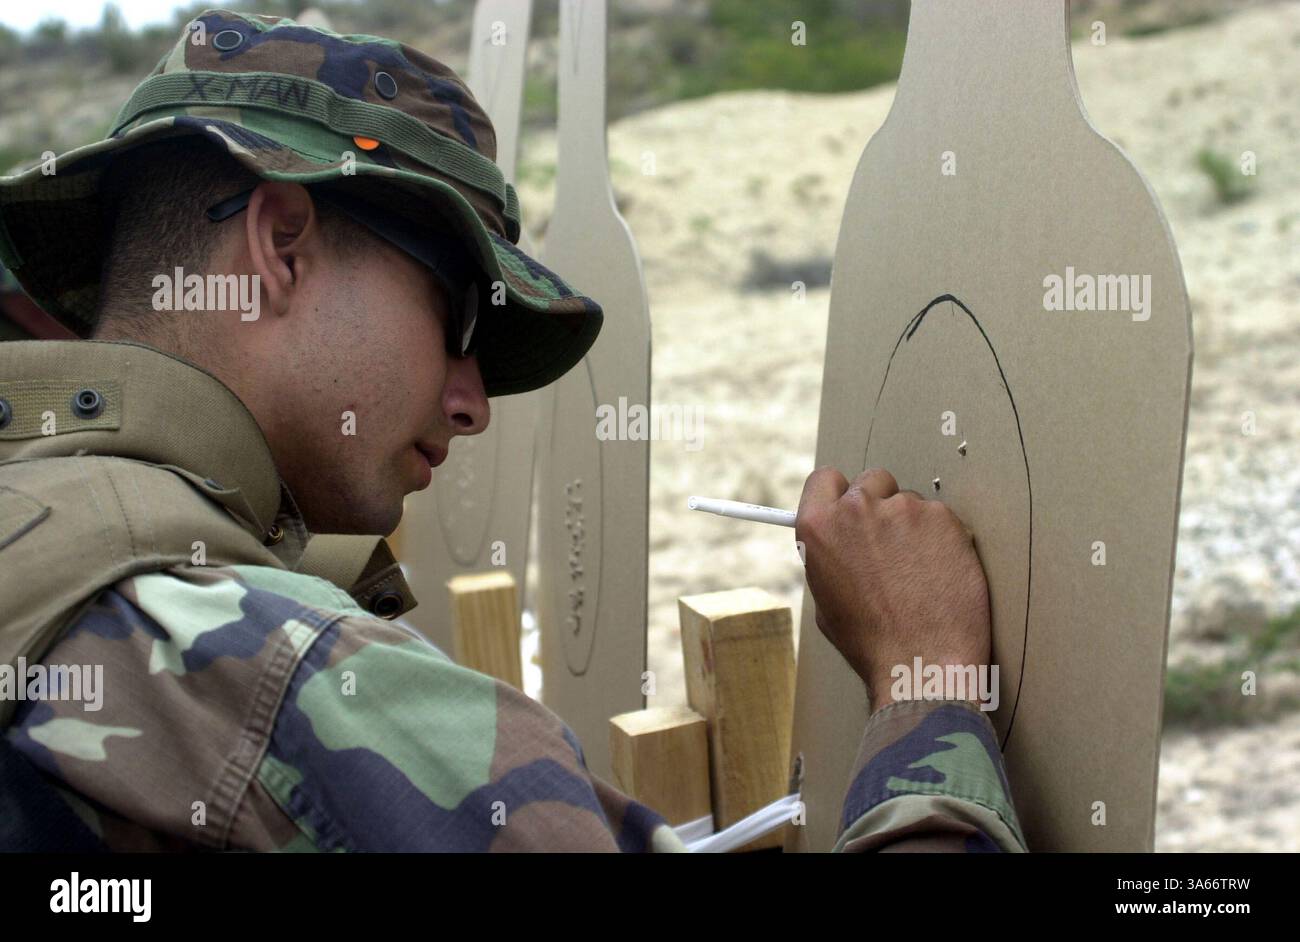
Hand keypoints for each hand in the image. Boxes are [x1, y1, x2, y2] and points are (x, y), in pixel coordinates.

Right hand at [795, 467, 991, 713]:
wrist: (922, 661)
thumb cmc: (872, 642)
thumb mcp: (826, 599)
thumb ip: (830, 556)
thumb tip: (841, 541)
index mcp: (819, 527)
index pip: (824, 480)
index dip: (839, 494)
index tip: (850, 507)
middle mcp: (857, 509)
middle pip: (871, 481)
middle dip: (880, 505)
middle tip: (890, 544)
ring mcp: (903, 509)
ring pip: (910, 502)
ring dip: (914, 526)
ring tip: (919, 573)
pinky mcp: (943, 518)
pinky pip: (941, 518)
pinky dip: (942, 539)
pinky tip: (940, 573)